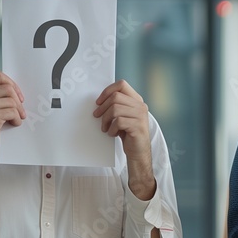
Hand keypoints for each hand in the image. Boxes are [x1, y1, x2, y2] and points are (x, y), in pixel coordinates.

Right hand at [0, 71, 25, 152]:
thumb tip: (18, 91)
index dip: (12, 84)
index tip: (18, 96)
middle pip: (8, 88)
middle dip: (18, 101)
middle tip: (21, 111)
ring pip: (12, 101)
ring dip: (19, 112)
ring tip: (16, 119)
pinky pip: (13, 113)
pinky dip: (17, 119)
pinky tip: (14, 123)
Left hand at [94, 80, 155, 197]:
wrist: (138, 152)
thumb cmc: (128, 134)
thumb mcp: (123, 116)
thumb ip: (117, 105)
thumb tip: (99, 100)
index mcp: (137, 100)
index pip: (121, 85)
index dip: (107, 91)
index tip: (99, 102)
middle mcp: (140, 106)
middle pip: (116, 97)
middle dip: (103, 107)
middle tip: (97, 116)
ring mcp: (140, 116)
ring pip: (115, 109)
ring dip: (105, 119)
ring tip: (105, 127)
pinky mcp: (137, 126)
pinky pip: (118, 122)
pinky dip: (111, 129)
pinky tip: (112, 134)